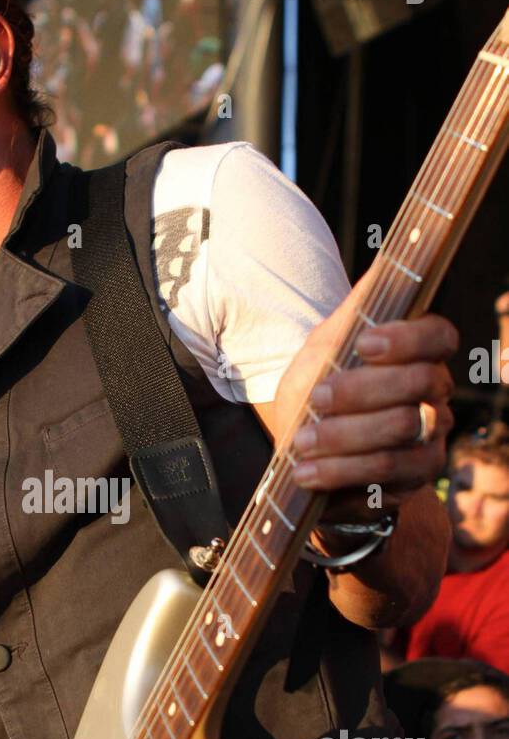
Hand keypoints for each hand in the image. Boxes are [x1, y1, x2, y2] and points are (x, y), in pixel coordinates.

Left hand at [273, 272, 456, 511]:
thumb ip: (353, 313)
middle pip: (418, 383)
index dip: (407, 338)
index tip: (364, 344)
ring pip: (402, 429)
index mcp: (419, 352)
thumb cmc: (318, 389)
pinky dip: (342, 471)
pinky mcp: (418, 475)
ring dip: (344, 436)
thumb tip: (382, 263)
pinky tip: (307, 472)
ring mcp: (433, 434)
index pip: (438, 335)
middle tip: (314, 399)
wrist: (307, 451)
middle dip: (359, 392)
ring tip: (301, 443)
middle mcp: (436, 392)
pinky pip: (388, 472)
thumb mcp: (323, 348)